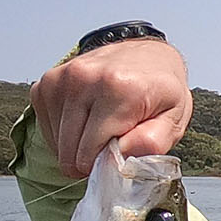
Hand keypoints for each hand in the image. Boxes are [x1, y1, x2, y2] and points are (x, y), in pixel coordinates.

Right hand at [30, 38, 193, 178]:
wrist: (148, 56)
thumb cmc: (159, 91)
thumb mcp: (174, 119)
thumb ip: (152, 143)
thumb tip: (121, 157)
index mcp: (116, 89)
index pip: (88, 154)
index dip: (103, 164)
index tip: (119, 151)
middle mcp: (82, 78)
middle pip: (68, 152)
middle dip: (88, 158)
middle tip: (111, 141)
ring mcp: (61, 78)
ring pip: (56, 145)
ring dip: (76, 146)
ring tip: (99, 126)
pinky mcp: (47, 83)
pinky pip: (46, 128)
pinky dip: (63, 133)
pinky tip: (84, 119)